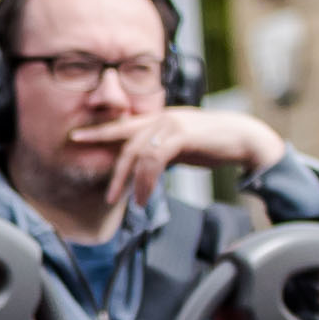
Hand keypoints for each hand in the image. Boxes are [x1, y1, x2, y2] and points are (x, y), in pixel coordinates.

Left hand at [101, 103, 291, 222]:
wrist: (242, 138)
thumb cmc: (212, 143)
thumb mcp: (180, 147)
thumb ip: (160, 153)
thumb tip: (145, 170)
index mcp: (156, 119)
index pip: (121, 125)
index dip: (98, 131)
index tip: (76, 138)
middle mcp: (159, 118)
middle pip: (125, 142)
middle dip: (114, 171)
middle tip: (109, 196)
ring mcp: (169, 124)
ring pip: (138, 153)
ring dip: (132, 182)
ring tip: (133, 202)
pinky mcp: (180, 134)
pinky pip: (154, 158)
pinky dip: (147, 180)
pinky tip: (145, 195)